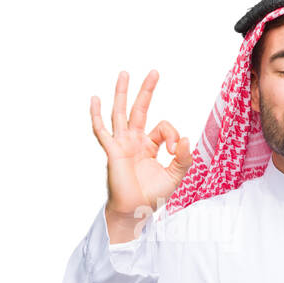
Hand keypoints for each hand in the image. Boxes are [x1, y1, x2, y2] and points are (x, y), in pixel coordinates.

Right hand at [91, 70, 192, 219]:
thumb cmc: (153, 195)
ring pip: (121, 113)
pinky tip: (95, 99)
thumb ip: (184, 158)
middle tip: (155, 72)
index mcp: (149, 145)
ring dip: (122, 93)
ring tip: (125, 73)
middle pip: (140, 109)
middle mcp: (134, 141)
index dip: (173, 136)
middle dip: (147, 90)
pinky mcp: (112, 151)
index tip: (175, 152)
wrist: (136, 210)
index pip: (164, 127)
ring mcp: (122, 144)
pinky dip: (97, 115)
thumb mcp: (176, 175)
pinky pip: (102, 131)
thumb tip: (188, 138)